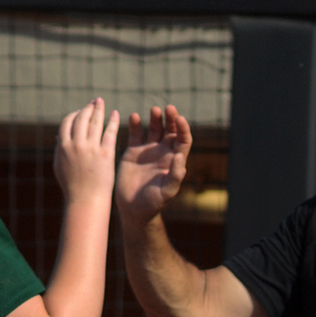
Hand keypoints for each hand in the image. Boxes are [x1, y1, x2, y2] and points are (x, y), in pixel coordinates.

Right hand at [53, 98, 120, 203]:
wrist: (86, 200)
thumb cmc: (72, 185)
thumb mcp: (60, 166)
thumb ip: (59, 149)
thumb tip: (60, 135)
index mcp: (63, 146)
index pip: (68, 122)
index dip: (75, 114)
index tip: (81, 110)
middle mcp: (76, 145)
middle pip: (82, 118)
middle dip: (88, 107)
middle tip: (94, 102)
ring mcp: (91, 149)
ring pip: (95, 123)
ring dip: (99, 110)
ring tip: (101, 103)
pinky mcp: (105, 154)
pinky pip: (110, 133)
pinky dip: (113, 121)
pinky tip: (116, 114)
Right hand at [116, 107, 192, 223]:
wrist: (132, 208)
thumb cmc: (153, 203)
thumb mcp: (166, 192)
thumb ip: (175, 176)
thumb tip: (180, 157)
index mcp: (174, 161)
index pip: (183, 140)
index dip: (183, 129)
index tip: (180, 119)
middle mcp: (163, 153)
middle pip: (171, 130)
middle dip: (171, 119)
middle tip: (169, 108)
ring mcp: (148, 151)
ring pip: (155, 129)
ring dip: (156, 118)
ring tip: (154, 110)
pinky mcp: (133, 152)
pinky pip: (135, 134)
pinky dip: (135, 124)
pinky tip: (134, 117)